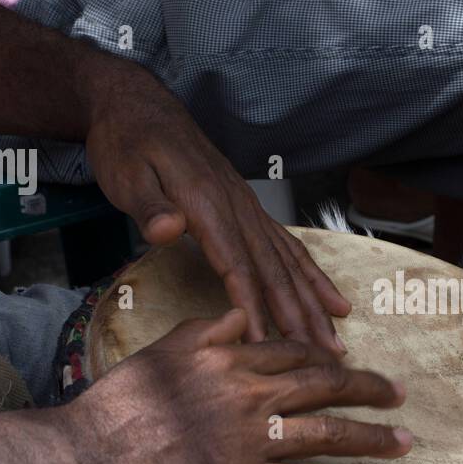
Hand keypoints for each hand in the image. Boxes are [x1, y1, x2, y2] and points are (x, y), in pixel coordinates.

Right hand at [65, 310, 412, 463]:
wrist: (89, 454)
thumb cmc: (117, 405)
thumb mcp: (162, 350)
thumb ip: (207, 330)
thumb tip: (242, 312)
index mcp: (230, 357)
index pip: (293, 352)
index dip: (325, 357)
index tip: (346, 363)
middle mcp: (253, 392)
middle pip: (326, 385)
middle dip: (368, 389)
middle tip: (397, 394)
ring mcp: (256, 438)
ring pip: (330, 433)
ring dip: (374, 438)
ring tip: (404, 443)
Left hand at [83, 66, 349, 353]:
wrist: (136, 106)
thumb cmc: (126, 143)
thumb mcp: (125, 173)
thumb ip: (150, 205)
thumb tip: (168, 229)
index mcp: (208, 204)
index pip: (237, 266)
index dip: (253, 307)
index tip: (266, 345)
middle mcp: (238, 207)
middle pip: (275, 271)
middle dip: (301, 317)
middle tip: (325, 357)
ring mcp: (247, 207)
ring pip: (289, 262)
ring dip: (314, 302)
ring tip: (337, 337)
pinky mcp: (247, 208)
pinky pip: (288, 246)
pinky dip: (312, 274)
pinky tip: (329, 297)